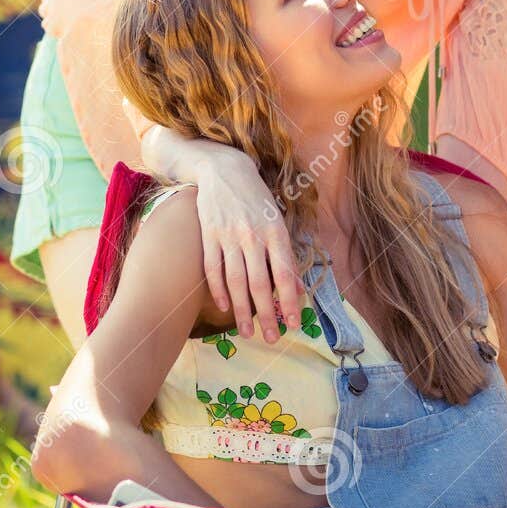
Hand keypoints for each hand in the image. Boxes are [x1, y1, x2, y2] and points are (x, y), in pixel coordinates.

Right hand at [193, 151, 302, 343]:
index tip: (295, 324)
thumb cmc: (256, 198)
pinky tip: (224, 307)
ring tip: (247, 333)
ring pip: (235, 281)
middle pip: (260, 283)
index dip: (291, 301)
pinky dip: (218, 290)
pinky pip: (212, 268)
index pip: (285, 274)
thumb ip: (286, 255)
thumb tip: (298, 288)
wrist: (224, 168)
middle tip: (271, 338)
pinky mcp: (208, 234)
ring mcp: (228, 235)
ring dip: (242, 310)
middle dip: (267, 314)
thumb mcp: (277, 220)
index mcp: (275, 231)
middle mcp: (252, 235)